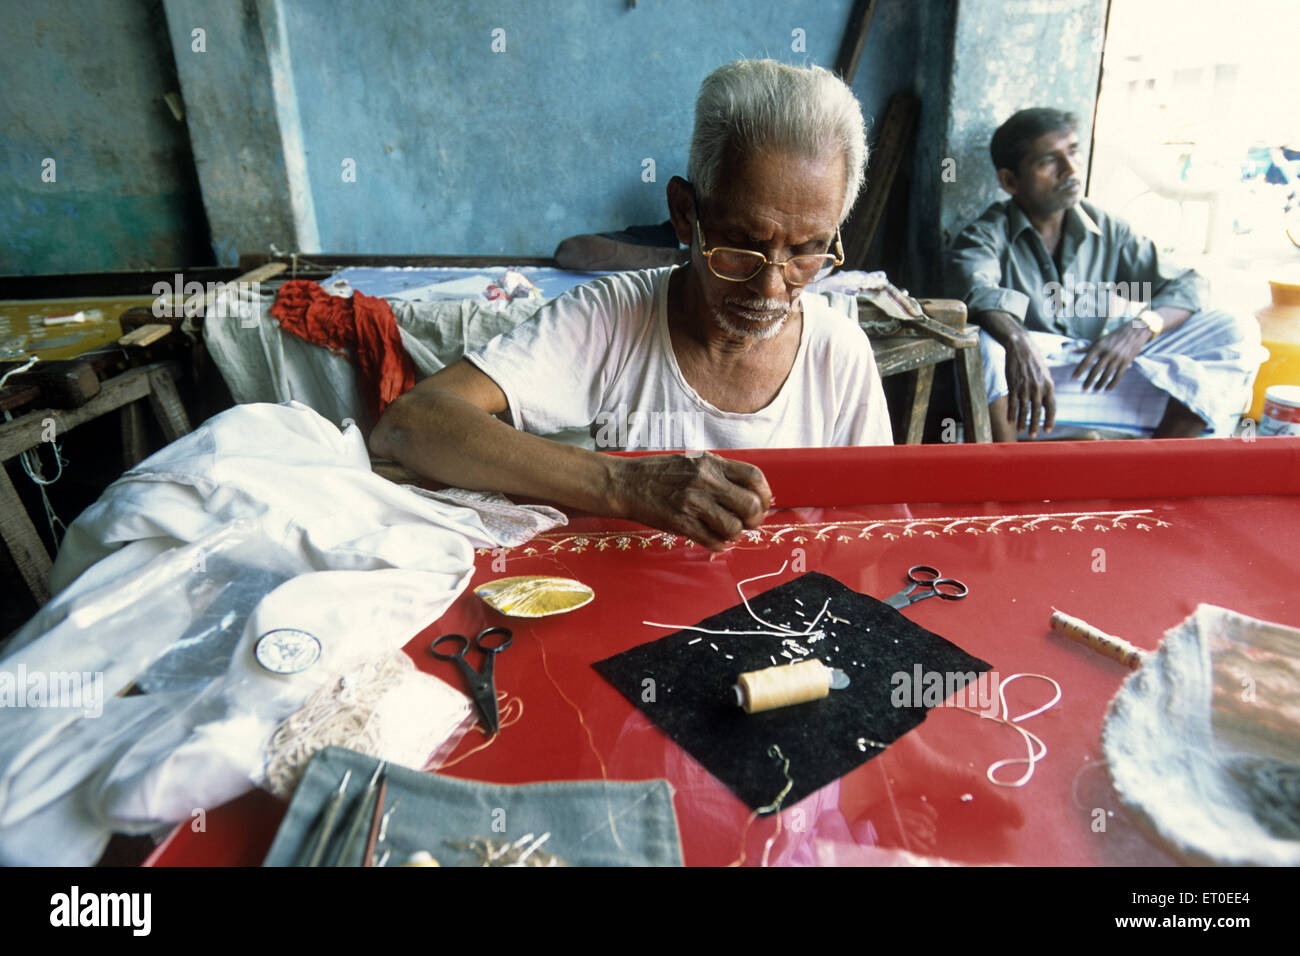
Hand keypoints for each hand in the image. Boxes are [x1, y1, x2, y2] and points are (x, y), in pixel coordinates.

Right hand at [610, 452, 771, 550]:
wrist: (626, 483)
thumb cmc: (661, 473)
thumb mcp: (694, 462)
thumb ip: (721, 473)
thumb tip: (752, 492)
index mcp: (711, 463)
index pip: (754, 477)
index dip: (765, 494)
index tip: (762, 503)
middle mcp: (705, 481)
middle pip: (751, 505)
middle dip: (755, 519)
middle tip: (748, 523)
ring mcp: (693, 503)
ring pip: (733, 527)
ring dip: (734, 534)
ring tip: (725, 531)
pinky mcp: (680, 522)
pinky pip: (713, 541)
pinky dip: (718, 544)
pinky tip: (711, 539)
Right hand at [1003, 335, 1055, 437]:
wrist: (1021, 347)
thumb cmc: (1034, 360)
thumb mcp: (1045, 374)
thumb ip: (1046, 388)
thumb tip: (1046, 403)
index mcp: (1049, 385)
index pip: (1051, 407)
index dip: (1050, 420)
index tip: (1047, 430)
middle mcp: (1038, 388)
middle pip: (1037, 412)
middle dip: (1035, 425)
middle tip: (1034, 435)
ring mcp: (1024, 387)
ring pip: (1024, 409)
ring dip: (1022, 422)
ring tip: (1021, 430)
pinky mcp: (1013, 386)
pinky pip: (1012, 403)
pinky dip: (1011, 413)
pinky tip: (1010, 421)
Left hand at [1072, 323, 1150, 391]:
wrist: (1135, 331)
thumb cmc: (1113, 337)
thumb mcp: (1099, 340)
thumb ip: (1085, 348)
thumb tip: (1070, 352)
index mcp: (1099, 346)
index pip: (1086, 361)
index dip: (1079, 370)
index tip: (1072, 379)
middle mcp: (1107, 352)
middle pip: (1096, 370)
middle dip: (1088, 381)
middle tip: (1083, 389)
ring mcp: (1118, 357)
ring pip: (1107, 374)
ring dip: (1100, 384)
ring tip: (1094, 389)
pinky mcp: (1126, 362)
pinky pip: (1118, 376)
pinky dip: (1112, 384)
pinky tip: (1106, 389)